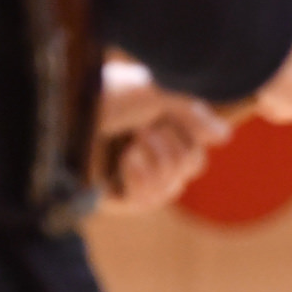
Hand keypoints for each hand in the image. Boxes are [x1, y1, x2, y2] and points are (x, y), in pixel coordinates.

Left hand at [96, 62, 231, 211]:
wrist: (66, 104)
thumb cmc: (108, 91)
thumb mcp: (161, 95)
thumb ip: (194, 115)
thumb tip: (224, 137)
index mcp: (157, 128)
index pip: (195, 152)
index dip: (193, 139)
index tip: (170, 118)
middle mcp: (144, 154)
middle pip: (188, 171)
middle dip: (176, 150)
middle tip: (147, 130)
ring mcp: (127, 177)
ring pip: (171, 188)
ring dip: (160, 163)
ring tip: (135, 143)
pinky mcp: (110, 196)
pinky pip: (146, 201)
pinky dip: (143, 178)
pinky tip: (128, 159)